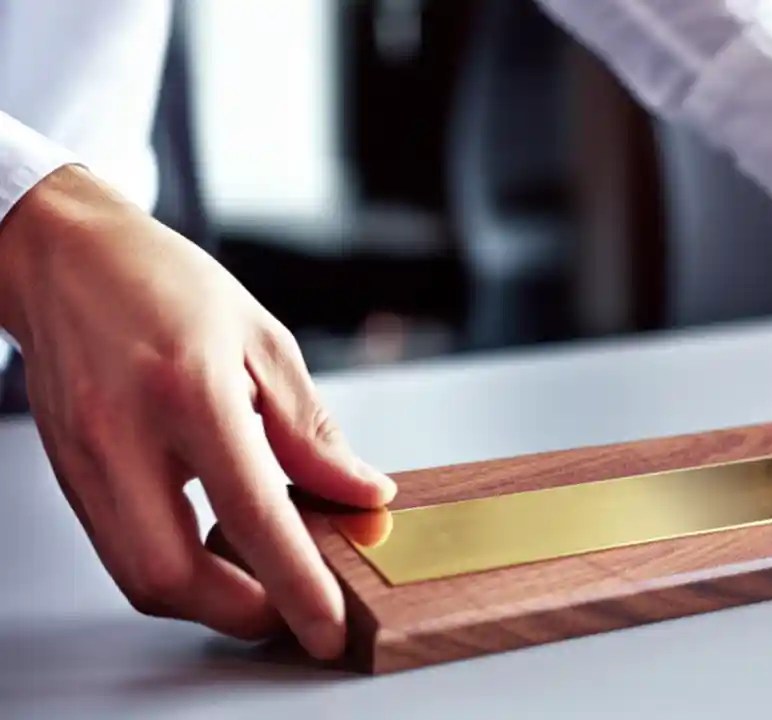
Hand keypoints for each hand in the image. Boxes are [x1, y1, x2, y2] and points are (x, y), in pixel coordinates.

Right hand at [0, 166, 395, 657]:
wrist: (67, 259)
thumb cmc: (165, 285)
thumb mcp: (263, 343)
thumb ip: (312, 432)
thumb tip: (361, 493)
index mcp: (188, 391)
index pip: (250, 513)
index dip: (296, 582)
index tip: (330, 626)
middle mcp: (123, 435)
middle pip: (171, 575)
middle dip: (243, 613)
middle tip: (297, 608)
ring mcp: (85, 463)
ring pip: (140, 577)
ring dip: (209, 599)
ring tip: (266, 577)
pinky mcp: (70, 478)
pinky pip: (122, 551)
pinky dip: (177, 570)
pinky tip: (220, 545)